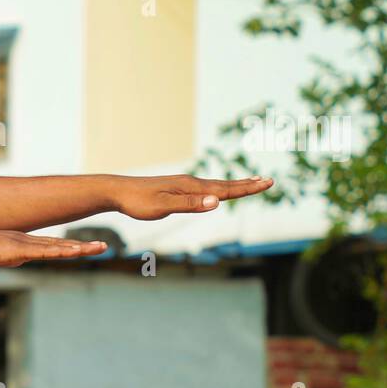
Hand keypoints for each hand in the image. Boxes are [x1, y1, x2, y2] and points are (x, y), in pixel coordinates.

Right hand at [0, 225, 107, 271]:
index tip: (80, 248)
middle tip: (102, 245)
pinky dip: (65, 251)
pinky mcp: (17, 250)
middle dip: (80, 246)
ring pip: (58, 247)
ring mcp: (21, 244)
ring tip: (101, 247)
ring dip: (80, 248)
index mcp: (13, 243)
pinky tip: (79, 252)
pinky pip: (47, 252)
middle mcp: (22, 240)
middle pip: (57, 245)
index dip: (64, 247)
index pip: (45, 246)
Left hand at [115, 175, 272, 220]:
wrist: (117, 191)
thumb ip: (189, 204)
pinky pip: (204, 189)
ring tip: (250, 183)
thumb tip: (216, 202)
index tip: (267, 183)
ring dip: (235, 185)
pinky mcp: (176, 189)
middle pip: (225, 185)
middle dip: (247, 185)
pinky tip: (217, 192)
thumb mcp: (163, 206)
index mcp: (191, 187)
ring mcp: (183, 185)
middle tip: (268, 181)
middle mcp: (190, 183)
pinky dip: (218, 189)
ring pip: (215, 186)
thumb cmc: (138, 201)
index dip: (247, 188)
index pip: (225, 189)